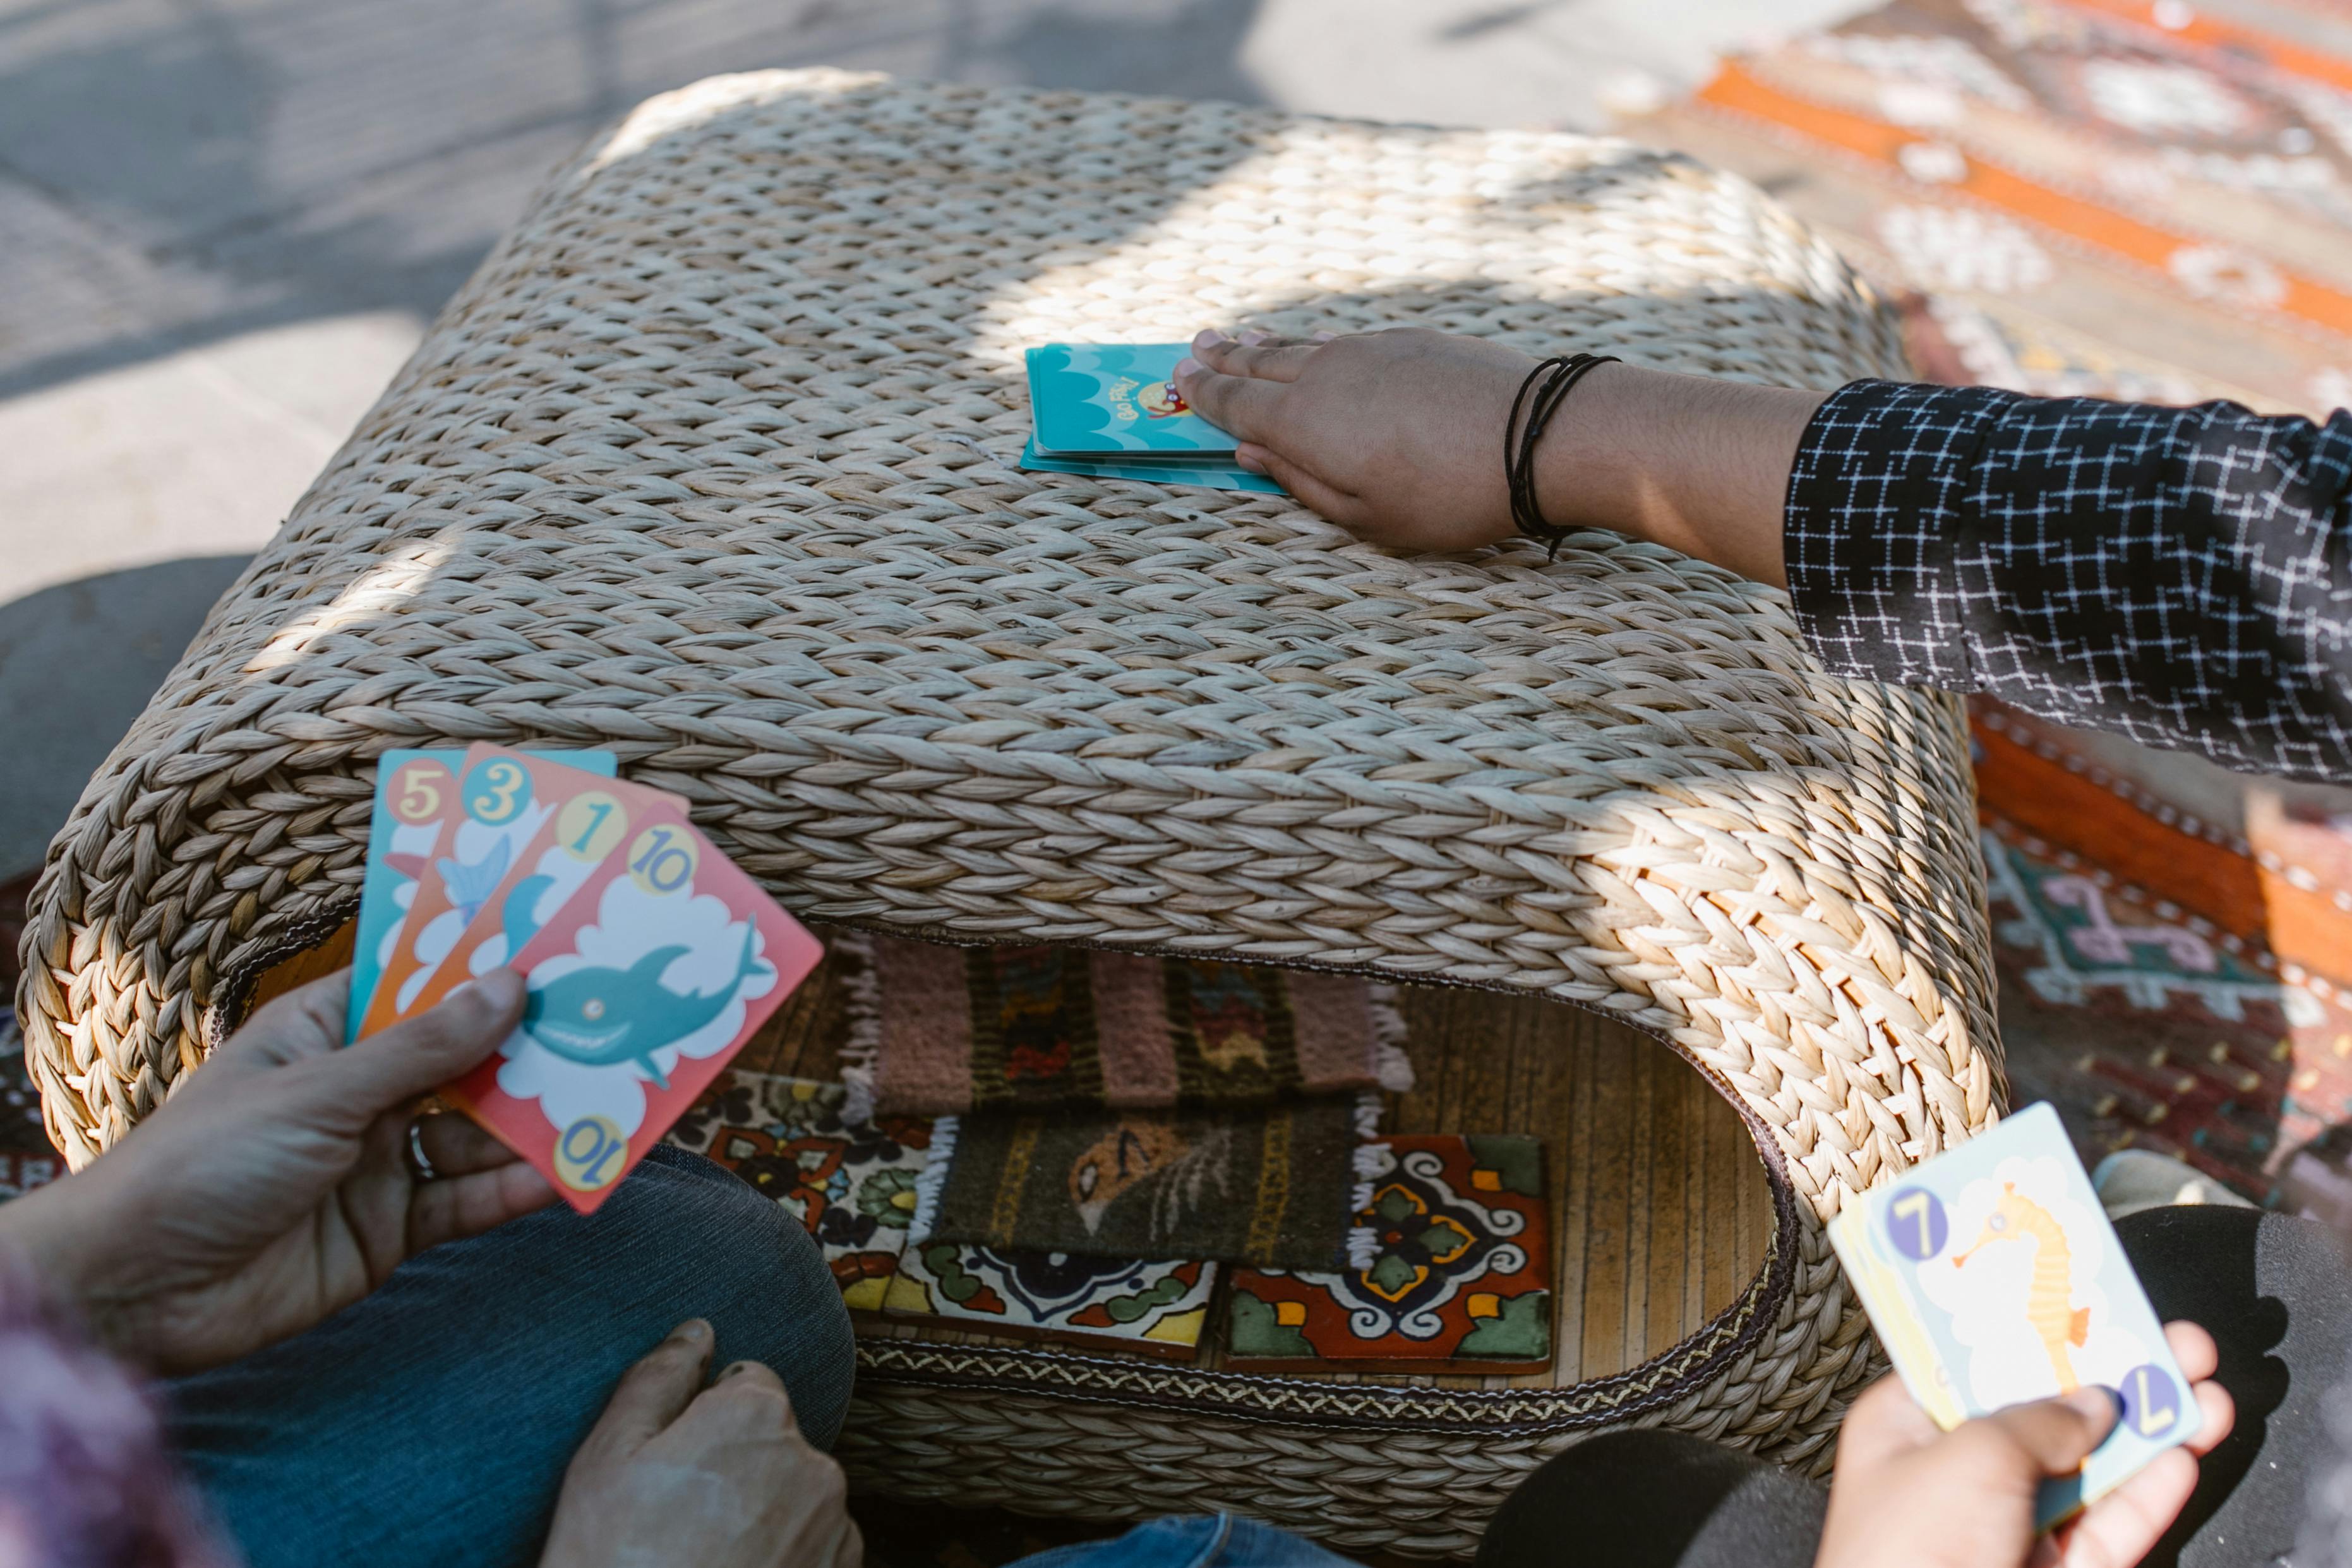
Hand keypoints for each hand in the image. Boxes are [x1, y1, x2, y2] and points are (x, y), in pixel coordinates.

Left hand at [0, 969, 551, 1374]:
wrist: (137, 1291)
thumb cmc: (203, 1163)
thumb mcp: (317, 1091)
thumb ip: (421, 1048)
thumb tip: (508, 986)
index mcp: (321, 1034)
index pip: (414, 986)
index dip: (480, 969)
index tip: (557, 948)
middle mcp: (355, 1092)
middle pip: (458, 1061)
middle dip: (525, 1049)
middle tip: (607, 1023)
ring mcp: (375, 1161)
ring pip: (473, 1132)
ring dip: (532, 1121)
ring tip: (606, 1099)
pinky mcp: (390, 1230)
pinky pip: (465, 1201)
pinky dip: (513, 1189)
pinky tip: (563, 1174)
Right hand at [541, 1319, 860, 1567]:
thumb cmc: (613, 1557)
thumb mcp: (609, 1456)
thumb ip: (659, 1377)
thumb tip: (698, 1330)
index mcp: (757, 1413)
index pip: (745, 1384)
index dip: (703, 1422)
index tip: (671, 1470)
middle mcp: (813, 1459)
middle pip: (774, 1440)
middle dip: (737, 1466)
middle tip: (680, 1520)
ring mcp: (834, 1523)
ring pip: (796, 1493)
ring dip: (764, 1512)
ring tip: (706, 1555)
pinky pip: (816, 1543)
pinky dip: (786, 1554)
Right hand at [1174, 327, 1534, 551]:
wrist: (1537, 435)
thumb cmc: (1447, 496)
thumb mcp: (1364, 516)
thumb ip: (1299, 482)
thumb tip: (1250, 449)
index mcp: (1302, 422)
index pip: (1235, 402)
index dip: (1203, 391)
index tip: (1177, 376)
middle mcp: (1325, 373)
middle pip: (1262, 363)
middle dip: (1226, 357)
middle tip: (1198, 345)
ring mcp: (1370, 349)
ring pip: (1304, 346)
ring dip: (1268, 344)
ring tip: (1244, 338)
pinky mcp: (1413, 339)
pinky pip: (1347, 341)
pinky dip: (1319, 344)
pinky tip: (1319, 348)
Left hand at [1816, 1322, 2234, 1567]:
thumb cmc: (1909, 1557)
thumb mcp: (1969, 1457)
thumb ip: (2037, 1419)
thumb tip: (2092, 1403)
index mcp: (1904, 1429)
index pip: (1971, 1363)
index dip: (2029, 1332)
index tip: (2084, 1301)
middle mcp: (1953, 1474)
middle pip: (2043, 1412)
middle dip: (2109, 1377)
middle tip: (2169, 1339)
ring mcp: (2006, 1529)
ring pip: (2088, 1469)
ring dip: (2147, 1430)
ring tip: (2201, 1389)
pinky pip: (2108, 1526)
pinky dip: (2147, 1493)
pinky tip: (2183, 1455)